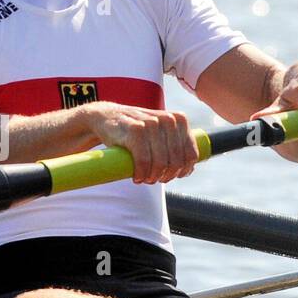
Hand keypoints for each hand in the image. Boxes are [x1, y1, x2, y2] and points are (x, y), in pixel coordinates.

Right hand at [82, 102, 198, 184]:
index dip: (182, 171)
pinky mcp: (135, 131)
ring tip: (144, 179)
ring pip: (160, 163)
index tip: (170, 176)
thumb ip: (176, 145)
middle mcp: (167, 119)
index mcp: (179, 119)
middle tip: (154, 179)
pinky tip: (136, 176)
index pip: (191, 154)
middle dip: (166, 176)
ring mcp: (151, 124)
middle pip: (176, 161)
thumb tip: (189, 169)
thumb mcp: (160, 132)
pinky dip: (141, 173)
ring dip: (152, 177)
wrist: (106, 117)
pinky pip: (144, 161)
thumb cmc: (137, 130)